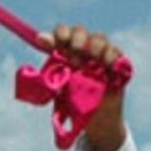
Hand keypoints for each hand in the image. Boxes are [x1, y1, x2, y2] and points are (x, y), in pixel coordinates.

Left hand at [39, 23, 126, 150]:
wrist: (93, 119)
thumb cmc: (72, 102)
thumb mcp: (58, 88)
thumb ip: (49, 70)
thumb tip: (34, 52)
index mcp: (66, 52)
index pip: (62, 33)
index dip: (60, 34)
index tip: (57, 42)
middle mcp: (83, 49)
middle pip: (81, 31)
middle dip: (77, 39)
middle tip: (75, 55)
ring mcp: (100, 55)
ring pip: (99, 38)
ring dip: (95, 46)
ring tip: (93, 61)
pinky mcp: (117, 64)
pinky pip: (116, 52)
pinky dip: (111, 56)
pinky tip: (107, 65)